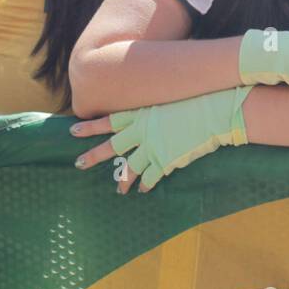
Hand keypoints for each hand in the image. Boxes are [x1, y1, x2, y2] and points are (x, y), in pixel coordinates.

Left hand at [71, 87, 249, 193]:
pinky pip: (151, 176)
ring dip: (122, 180)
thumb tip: (151, 114)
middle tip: (78, 163)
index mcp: (141, 113)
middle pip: (111, 146)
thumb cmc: (198, 99)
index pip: (109, 121)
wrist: (215, 111)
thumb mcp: (171, 98)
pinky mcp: (166, 160)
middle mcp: (142, 131)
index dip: (91, 126)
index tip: (74, 130)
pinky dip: (147, 184)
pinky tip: (143, 190)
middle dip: (93, 156)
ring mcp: (153, 147)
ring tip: (118, 190)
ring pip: (129, 167)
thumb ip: (157, 109)